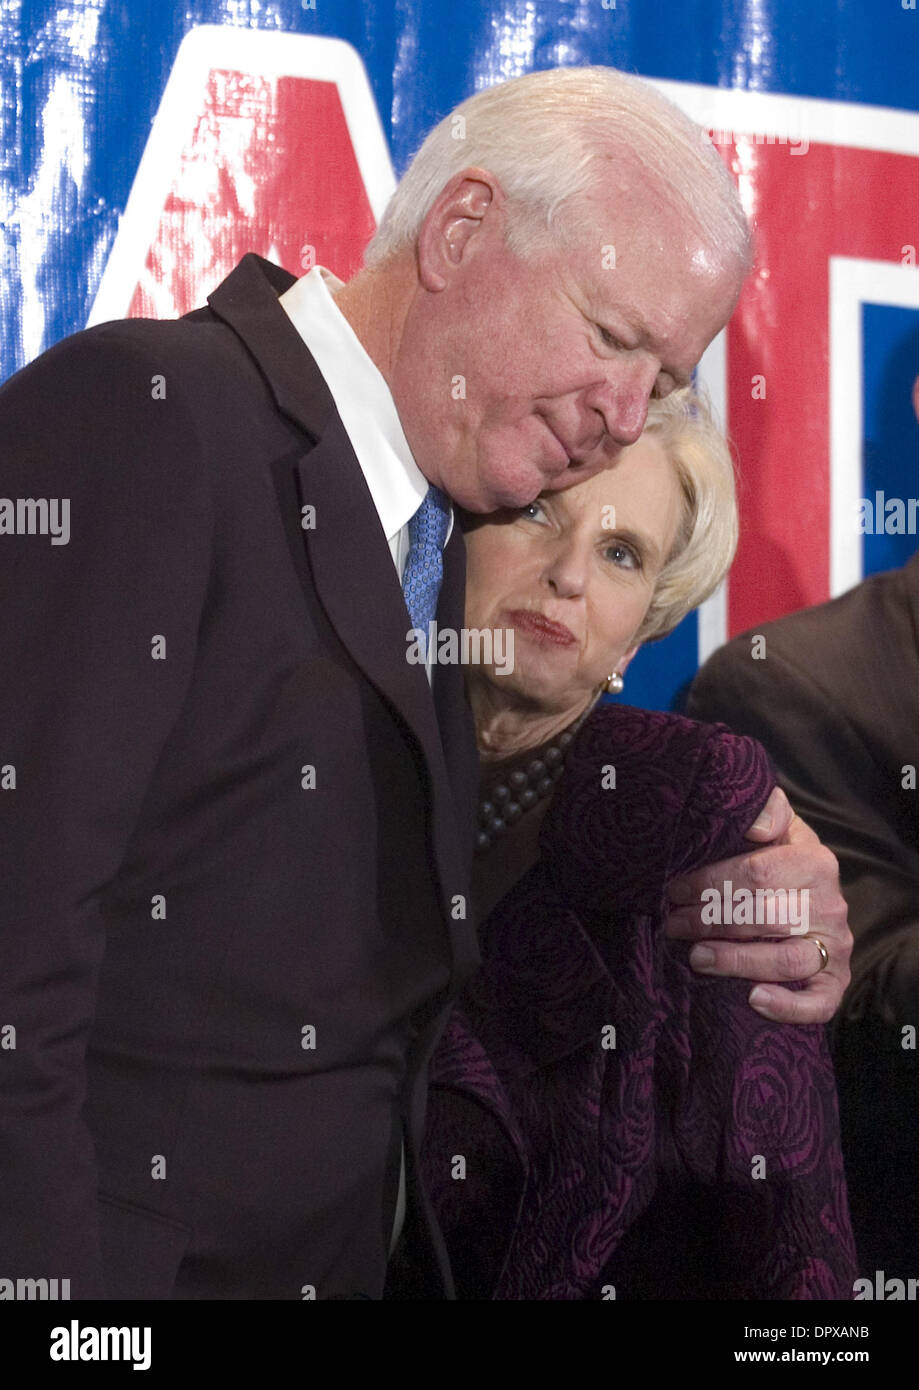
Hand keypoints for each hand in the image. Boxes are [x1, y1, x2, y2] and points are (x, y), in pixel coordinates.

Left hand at [665, 788, 852, 1023]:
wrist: (811, 892)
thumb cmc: (779, 858)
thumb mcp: (777, 826)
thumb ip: (766, 810)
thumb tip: (757, 824)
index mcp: (815, 862)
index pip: (757, 874)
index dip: (710, 884)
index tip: (675, 890)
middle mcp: (830, 905)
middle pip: (764, 918)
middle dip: (710, 922)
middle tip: (674, 924)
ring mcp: (834, 947)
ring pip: (786, 960)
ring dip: (735, 960)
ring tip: (696, 957)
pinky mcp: (835, 982)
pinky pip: (819, 1003)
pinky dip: (787, 1006)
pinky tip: (752, 999)